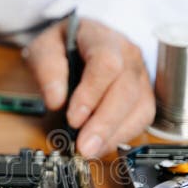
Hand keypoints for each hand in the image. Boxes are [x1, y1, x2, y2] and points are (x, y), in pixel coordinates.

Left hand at [25, 18, 154, 157]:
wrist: (81, 42)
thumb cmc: (64, 46)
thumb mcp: (43, 48)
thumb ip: (47, 69)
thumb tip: (56, 101)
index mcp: (103, 37)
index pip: (106, 63)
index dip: (91, 93)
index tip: (73, 118)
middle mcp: (128, 55)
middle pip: (126, 90)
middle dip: (104, 122)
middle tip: (84, 145)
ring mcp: (140, 75)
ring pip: (140, 108)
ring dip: (114, 134)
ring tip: (90, 150)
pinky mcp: (143, 95)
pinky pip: (141, 119)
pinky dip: (121, 136)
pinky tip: (101, 145)